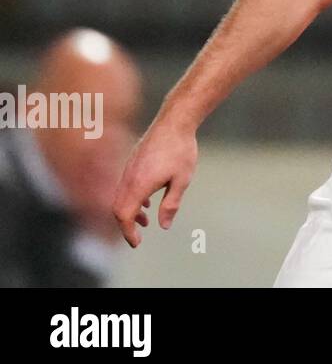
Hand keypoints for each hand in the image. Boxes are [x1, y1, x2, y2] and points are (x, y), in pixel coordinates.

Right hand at [111, 119, 198, 246]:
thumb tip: (164, 226)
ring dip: (129, 211)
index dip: (128, 233)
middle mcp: (128, 178)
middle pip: (118, 209)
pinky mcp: (132, 161)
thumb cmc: (181, 150)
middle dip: (126, 225)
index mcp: (138, 185)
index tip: (136, 243)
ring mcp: (128, 168)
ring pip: (120, 197)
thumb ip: (171, 205)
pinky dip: (131, 198)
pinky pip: (125, 186)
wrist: (174, 121)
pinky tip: (146, 200)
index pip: (124, 216)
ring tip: (145, 220)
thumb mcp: (181, 180)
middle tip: (138, 236)